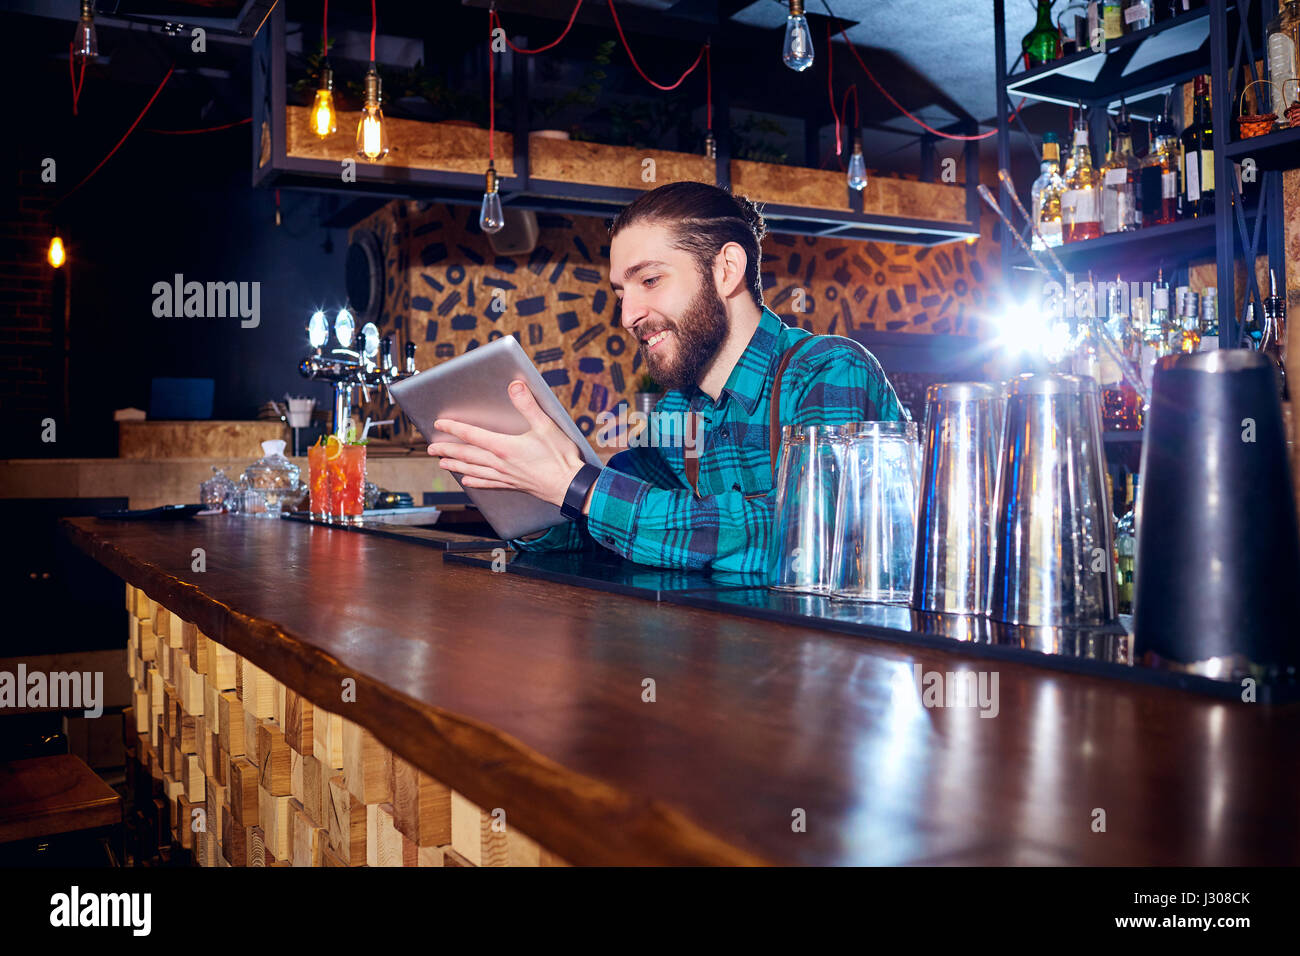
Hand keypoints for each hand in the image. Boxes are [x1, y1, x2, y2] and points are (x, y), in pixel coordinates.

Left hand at [428, 380, 586, 507]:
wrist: (569, 486)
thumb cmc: (559, 457)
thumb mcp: (546, 426)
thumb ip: (528, 405)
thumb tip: (515, 386)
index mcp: (504, 447)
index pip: (472, 435)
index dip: (454, 428)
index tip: (440, 424)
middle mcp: (500, 462)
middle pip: (467, 454)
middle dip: (447, 450)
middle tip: (431, 448)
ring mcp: (505, 475)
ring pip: (473, 469)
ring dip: (456, 465)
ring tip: (442, 463)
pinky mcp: (513, 484)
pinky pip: (488, 483)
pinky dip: (475, 481)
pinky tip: (467, 481)